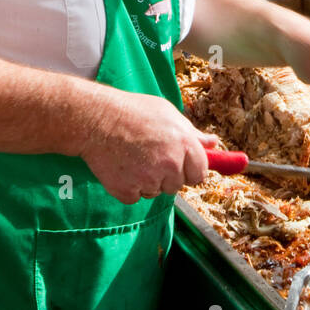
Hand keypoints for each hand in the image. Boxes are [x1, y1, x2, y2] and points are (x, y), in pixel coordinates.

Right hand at [77, 91, 217, 202]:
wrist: (96, 119)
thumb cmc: (133, 112)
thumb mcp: (168, 114)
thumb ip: (193, 133)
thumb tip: (214, 143)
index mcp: (184, 144)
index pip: (200, 173)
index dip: (190, 169)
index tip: (180, 165)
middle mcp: (170, 165)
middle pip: (178, 185)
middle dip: (168, 175)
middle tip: (151, 156)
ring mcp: (148, 180)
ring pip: (156, 191)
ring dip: (148, 181)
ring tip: (134, 158)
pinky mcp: (127, 191)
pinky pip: (136, 197)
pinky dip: (129, 188)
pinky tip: (122, 167)